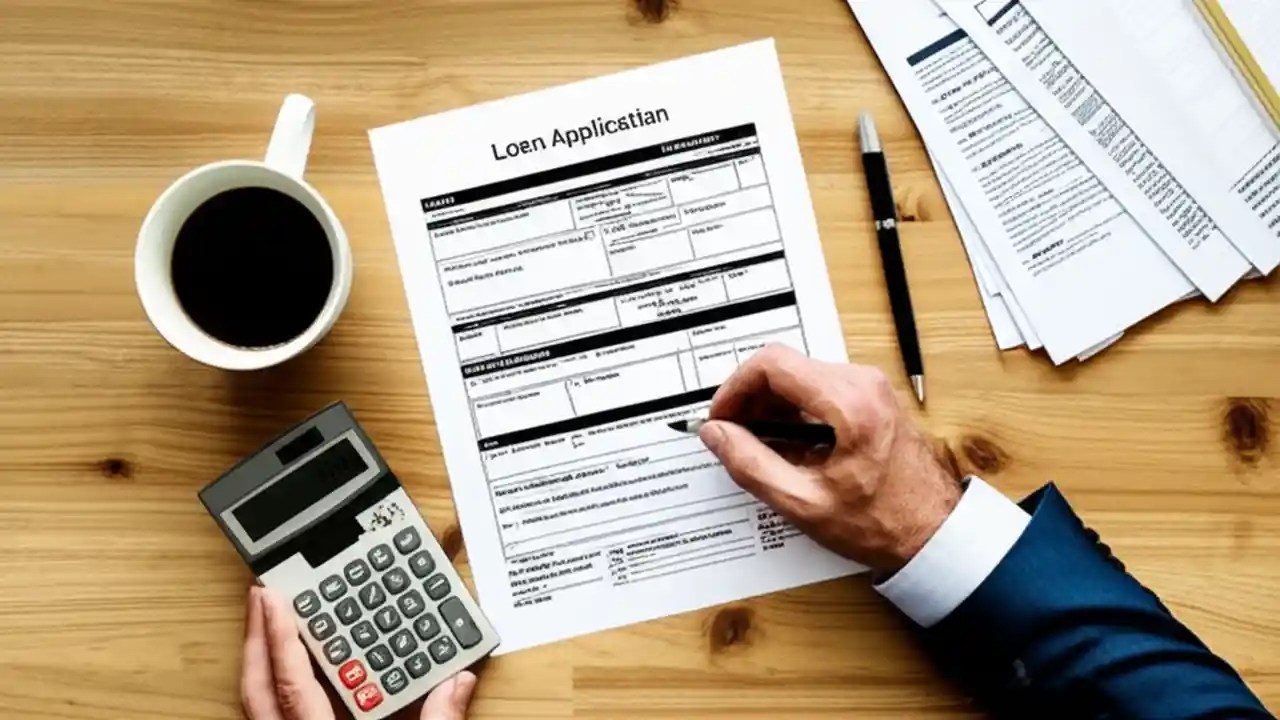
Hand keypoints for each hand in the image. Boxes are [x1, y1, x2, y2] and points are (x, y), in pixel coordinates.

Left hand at [241, 586, 476, 719]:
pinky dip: (271, 688)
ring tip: (266, 627)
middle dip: (256, 640)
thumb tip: (457, 683)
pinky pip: (269, 716)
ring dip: (259, 661)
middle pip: (256, 688)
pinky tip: (286, 674)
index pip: (290, 682)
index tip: (271, 599)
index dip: (279, 638)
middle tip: (259, 598)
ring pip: (255, 703)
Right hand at [697, 344, 960, 572]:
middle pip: (784, 366)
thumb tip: (717, 435)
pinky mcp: (872, 397)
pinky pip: (819, 387)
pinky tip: (784, 444)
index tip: (721, 417)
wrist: (936, 533)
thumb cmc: (882, 524)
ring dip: (770, 404)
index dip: (735, 388)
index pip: (772, 364)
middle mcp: (863, 383)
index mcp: (849, 404)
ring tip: (756, 445)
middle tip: (731, 434)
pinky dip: (792, 409)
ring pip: (799, 375)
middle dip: (749, 397)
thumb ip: (751, 465)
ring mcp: (870, 387)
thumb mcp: (804, 503)